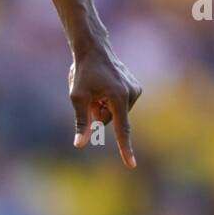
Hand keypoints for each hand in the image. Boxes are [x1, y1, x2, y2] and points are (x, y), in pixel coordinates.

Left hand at [69, 38, 141, 168]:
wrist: (94, 49)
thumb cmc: (83, 72)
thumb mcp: (78, 97)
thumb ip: (81, 122)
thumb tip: (80, 144)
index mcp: (119, 97)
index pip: (122, 130)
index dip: (125, 149)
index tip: (131, 164)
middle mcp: (132, 94)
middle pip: (111, 120)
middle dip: (98, 114)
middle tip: (90, 97)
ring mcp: (135, 90)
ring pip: (115, 113)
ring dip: (103, 107)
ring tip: (96, 90)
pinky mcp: (135, 88)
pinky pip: (119, 105)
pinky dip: (109, 101)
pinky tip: (103, 87)